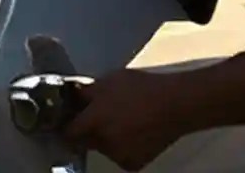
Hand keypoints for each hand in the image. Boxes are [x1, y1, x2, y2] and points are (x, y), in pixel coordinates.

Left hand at [63, 69, 196, 170]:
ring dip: (107, 139)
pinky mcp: (133, 164)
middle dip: (89, 131)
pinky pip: (121, 155)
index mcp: (94, 122)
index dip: (68, 125)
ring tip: (124, 121)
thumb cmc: (142, 88)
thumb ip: (88, 92)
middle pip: (85, 141)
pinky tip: (136, 132)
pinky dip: (124, 147)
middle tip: (102, 115)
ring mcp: (118, 156)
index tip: (72, 118)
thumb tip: (72, 96)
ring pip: (104, 149)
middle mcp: (102, 143)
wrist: (176, 104)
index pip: (68, 132)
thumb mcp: (111, 80)